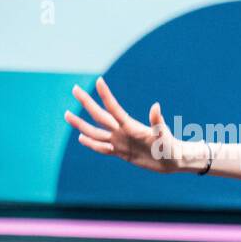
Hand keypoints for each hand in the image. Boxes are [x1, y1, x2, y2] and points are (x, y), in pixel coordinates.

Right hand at [64, 77, 185, 173]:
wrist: (173, 160)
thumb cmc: (170, 146)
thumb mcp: (163, 134)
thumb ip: (157, 121)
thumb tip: (156, 105)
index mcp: (130, 125)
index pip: (114, 107)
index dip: (106, 95)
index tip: (98, 80)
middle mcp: (122, 131)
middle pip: (99, 115)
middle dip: (86, 102)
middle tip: (74, 88)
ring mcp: (120, 142)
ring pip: (95, 132)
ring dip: (81, 124)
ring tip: (67, 115)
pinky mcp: (121, 153)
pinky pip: (101, 148)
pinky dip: (91, 144)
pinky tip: (81, 138)